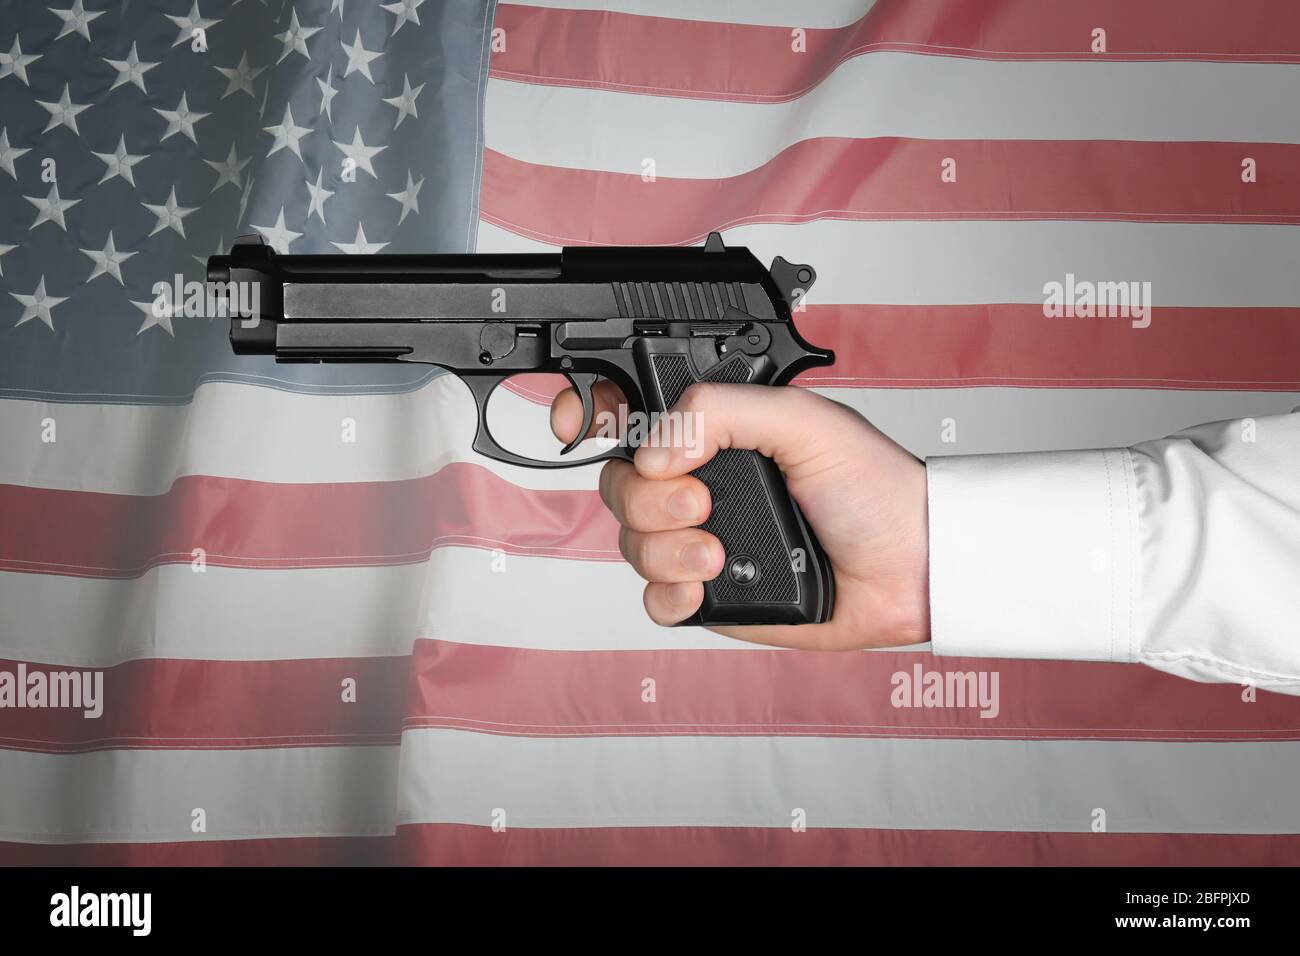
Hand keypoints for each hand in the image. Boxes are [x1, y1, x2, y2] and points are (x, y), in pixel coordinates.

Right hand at [550, 382, 930, 649]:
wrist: (909, 566)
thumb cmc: (870, 485)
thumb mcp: (799, 418)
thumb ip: (719, 410)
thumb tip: (655, 451)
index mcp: (714, 432)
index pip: (632, 413)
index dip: (592, 413)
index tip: (578, 424)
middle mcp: (699, 483)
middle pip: (618, 485)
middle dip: (646, 498)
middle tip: (701, 501)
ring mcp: (700, 541)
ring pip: (631, 545)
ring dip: (666, 550)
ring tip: (718, 553)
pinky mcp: (710, 597)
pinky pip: (654, 600)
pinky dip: (670, 595)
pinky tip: (706, 587)